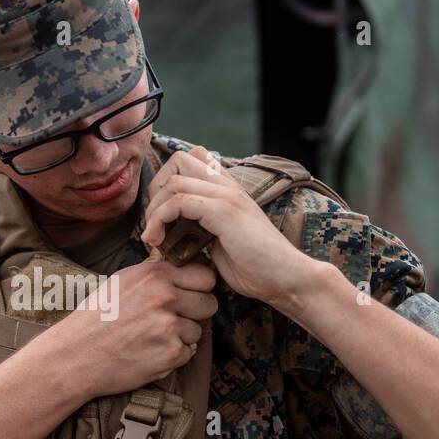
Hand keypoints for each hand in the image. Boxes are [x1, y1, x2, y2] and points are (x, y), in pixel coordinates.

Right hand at [50, 256, 217, 397]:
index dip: (199, 287)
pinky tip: (151, 352)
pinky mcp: (170, 354)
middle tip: (174, 320)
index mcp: (155, 275)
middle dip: (196, 313)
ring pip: (198, 331)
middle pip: (209, 303)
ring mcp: (169, 327)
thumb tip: (180, 263)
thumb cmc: (95, 317)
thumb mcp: (123, 281)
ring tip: (154, 338)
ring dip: (182, 337)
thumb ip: (154, 272)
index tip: (190, 295)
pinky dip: (174, 356)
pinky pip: (188, 353)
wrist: (76, 354)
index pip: (205, 276)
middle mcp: (165, 297)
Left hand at [141, 146, 319, 312]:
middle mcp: (228, 186)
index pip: (191, 160)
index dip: (167, 182)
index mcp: (228, 189)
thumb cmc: (255, 267)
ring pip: (174, 181)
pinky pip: (179, 201)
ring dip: (154, 210)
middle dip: (156, 190)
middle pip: (178, 161)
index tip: (160, 215)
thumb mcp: (220, 242)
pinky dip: (159, 220)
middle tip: (154, 223)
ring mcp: (227, 196)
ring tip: (153, 238)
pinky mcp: (224, 211)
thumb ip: (200, 229)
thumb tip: (169, 233)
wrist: (285, 278)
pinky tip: (158, 242)